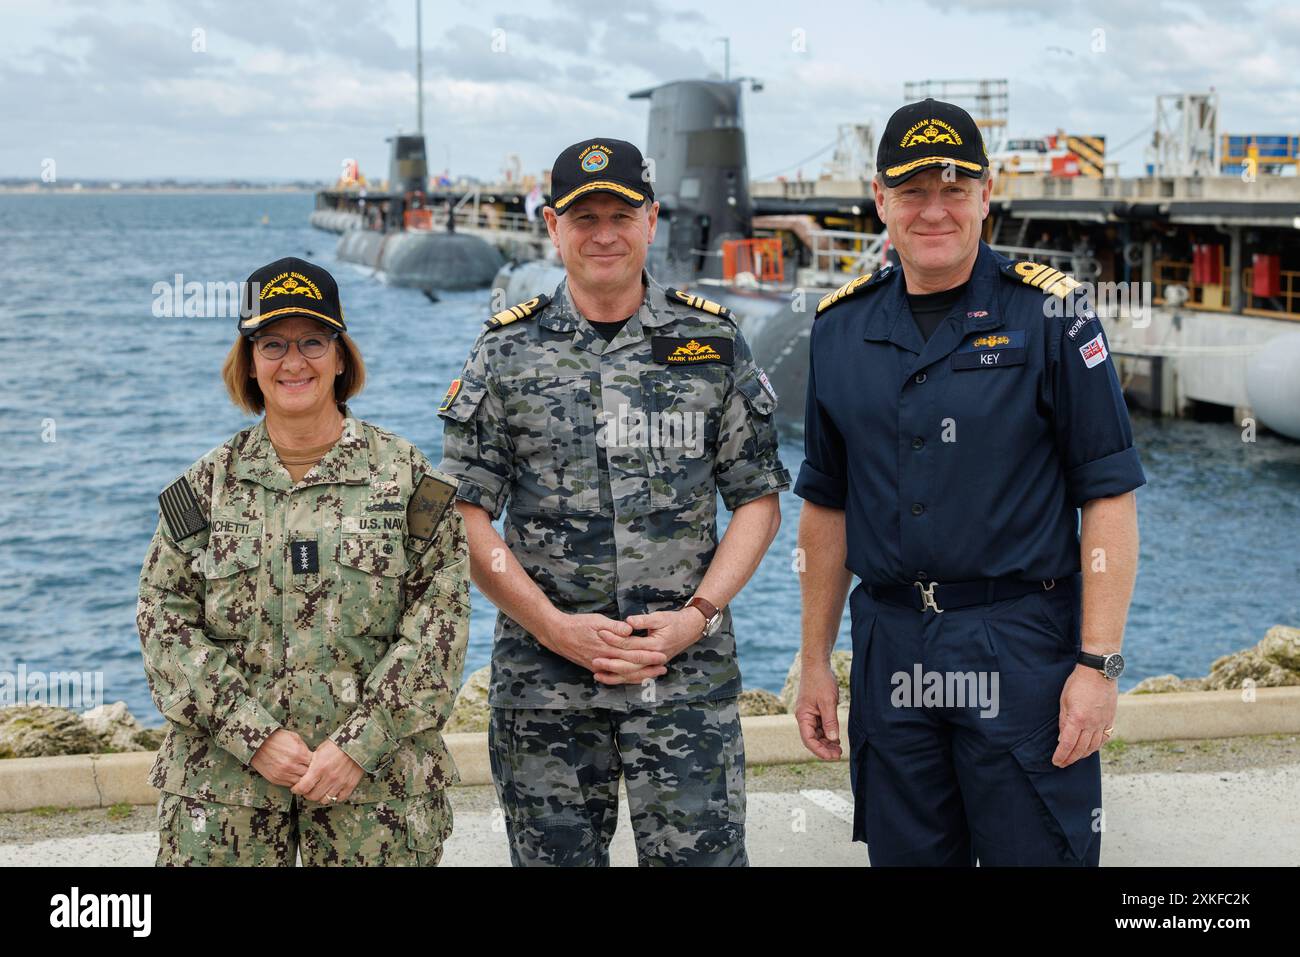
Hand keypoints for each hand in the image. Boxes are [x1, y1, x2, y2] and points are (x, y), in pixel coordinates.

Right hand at [249, 729, 312, 786]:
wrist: (257, 743)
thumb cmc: (277, 738)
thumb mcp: (294, 737)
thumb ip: (305, 748)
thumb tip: (313, 757)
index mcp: (299, 753)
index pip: (315, 764)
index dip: (316, 763)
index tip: (315, 761)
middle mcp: (292, 765)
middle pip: (308, 774)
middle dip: (310, 771)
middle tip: (309, 768)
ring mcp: (283, 774)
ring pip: (300, 782)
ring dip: (301, 778)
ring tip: (300, 772)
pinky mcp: (275, 779)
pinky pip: (289, 785)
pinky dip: (293, 781)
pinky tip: (293, 775)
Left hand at [291, 739, 364, 803]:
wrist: (357, 743)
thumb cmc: (338, 744)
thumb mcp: (319, 751)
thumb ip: (311, 765)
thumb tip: (302, 775)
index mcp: (319, 768)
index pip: (303, 787)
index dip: (297, 790)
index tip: (296, 788)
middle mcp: (329, 777)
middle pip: (312, 796)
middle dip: (307, 794)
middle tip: (308, 790)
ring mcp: (340, 782)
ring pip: (325, 800)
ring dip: (320, 796)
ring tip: (320, 791)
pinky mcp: (350, 784)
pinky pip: (339, 799)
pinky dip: (335, 797)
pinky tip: (333, 791)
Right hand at [539, 612, 666, 682]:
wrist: (557, 634)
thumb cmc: (578, 624)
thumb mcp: (597, 620)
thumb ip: (614, 627)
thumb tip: (630, 630)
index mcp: (607, 648)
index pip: (632, 654)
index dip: (648, 655)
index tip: (662, 655)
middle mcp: (604, 660)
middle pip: (630, 668)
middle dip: (648, 669)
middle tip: (664, 669)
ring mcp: (598, 666)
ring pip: (622, 675)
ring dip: (639, 675)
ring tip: (652, 675)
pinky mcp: (593, 667)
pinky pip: (612, 676)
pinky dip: (624, 678)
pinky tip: (632, 678)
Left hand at [591, 609, 701, 684]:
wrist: (690, 629)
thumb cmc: (674, 621)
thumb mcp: (660, 617)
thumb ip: (643, 620)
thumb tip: (627, 621)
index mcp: (655, 645)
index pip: (630, 644)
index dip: (614, 639)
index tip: (600, 633)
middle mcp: (654, 658)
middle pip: (629, 664)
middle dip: (610, 663)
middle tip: (594, 660)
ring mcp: (653, 665)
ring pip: (631, 675)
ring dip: (614, 676)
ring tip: (597, 674)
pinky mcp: (652, 667)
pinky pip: (636, 676)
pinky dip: (622, 679)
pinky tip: (610, 678)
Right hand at [795, 659, 842, 759]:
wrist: (817, 665)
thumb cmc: (820, 681)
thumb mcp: (828, 702)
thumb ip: (830, 722)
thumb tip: (833, 739)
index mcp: (803, 716)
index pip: (808, 740)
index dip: (820, 751)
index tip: (832, 757)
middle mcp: (804, 717)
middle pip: (812, 739)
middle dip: (824, 748)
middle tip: (839, 754)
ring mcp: (809, 714)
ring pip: (816, 734)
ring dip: (826, 742)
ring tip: (839, 748)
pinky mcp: (815, 710)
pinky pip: (820, 726)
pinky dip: (827, 733)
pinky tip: (836, 737)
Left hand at [1052, 665, 1118, 766]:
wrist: (1098, 673)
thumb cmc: (1077, 684)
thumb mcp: (1064, 701)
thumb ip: (1063, 721)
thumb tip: (1062, 738)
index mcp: (1077, 719)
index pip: (1067, 744)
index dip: (1061, 756)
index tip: (1056, 762)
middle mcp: (1091, 724)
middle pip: (1080, 749)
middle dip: (1070, 759)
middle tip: (1063, 763)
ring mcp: (1102, 723)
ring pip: (1093, 747)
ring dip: (1083, 755)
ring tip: (1074, 758)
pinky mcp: (1110, 720)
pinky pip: (1104, 738)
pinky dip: (1096, 746)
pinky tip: (1090, 748)